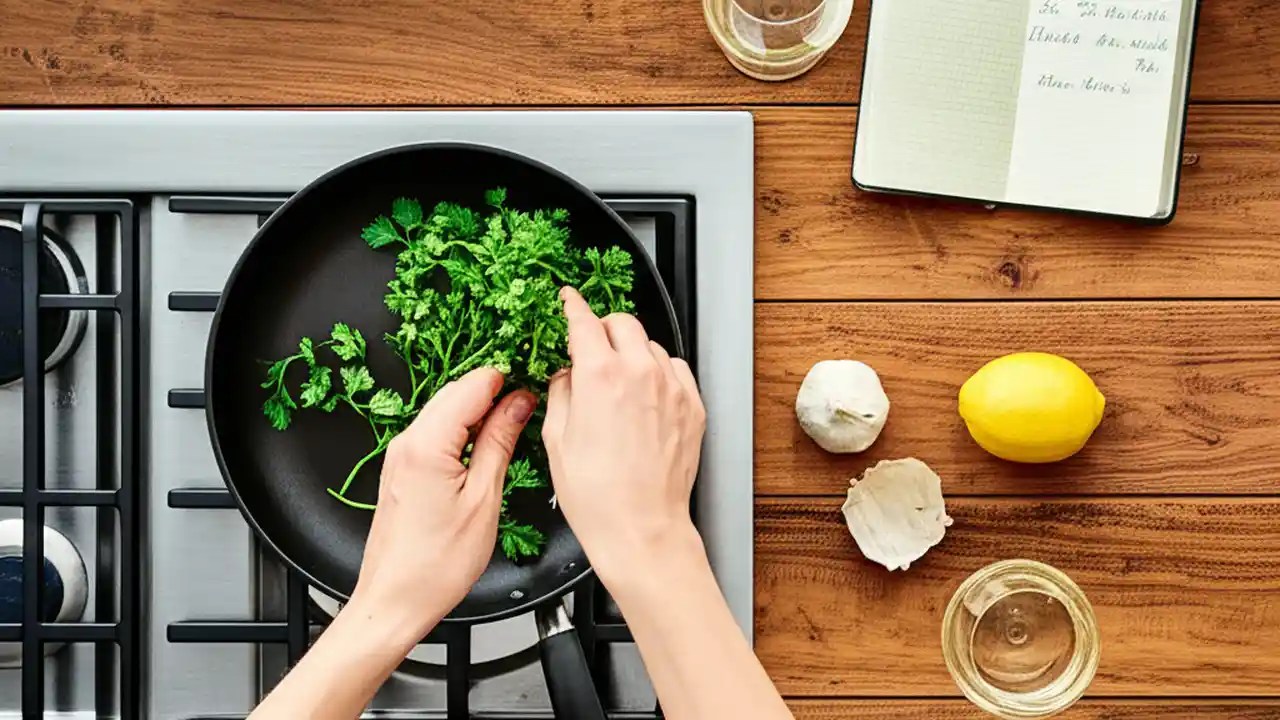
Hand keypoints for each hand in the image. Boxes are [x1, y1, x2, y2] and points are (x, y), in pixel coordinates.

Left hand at [347, 367, 535, 642]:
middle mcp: (407, 441)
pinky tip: (486, 449)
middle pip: (457, 392)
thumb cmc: (437, 565)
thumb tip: (520, 402)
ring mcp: (400, 454)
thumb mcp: (484, 499)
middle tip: (531, 407)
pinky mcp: (402, 468)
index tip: (535, 388)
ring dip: (480, 412)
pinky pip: (436, 433)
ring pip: (446, 411)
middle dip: (495, 392)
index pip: (473, 384)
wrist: (394, 601)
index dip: (508, 380)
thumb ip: (501, 441)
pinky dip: (463, 432)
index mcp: (427, 444)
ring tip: (514, 428)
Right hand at [542, 287, 705, 581]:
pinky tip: (646, 395)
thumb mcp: (557, 440)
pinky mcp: (693, 408)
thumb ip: (560, 393)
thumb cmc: (597, 495)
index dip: (572, 306)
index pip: (585, 321)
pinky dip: (660, 372)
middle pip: (623, 323)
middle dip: (604, 328)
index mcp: (600, 375)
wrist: (642, 527)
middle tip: (591, 346)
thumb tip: (565, 376)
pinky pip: (676, 371)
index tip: (568, 300)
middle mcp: (641, 373)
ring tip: (618, 380)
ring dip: (633, 352)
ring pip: (651, 346)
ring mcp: (672, 389)